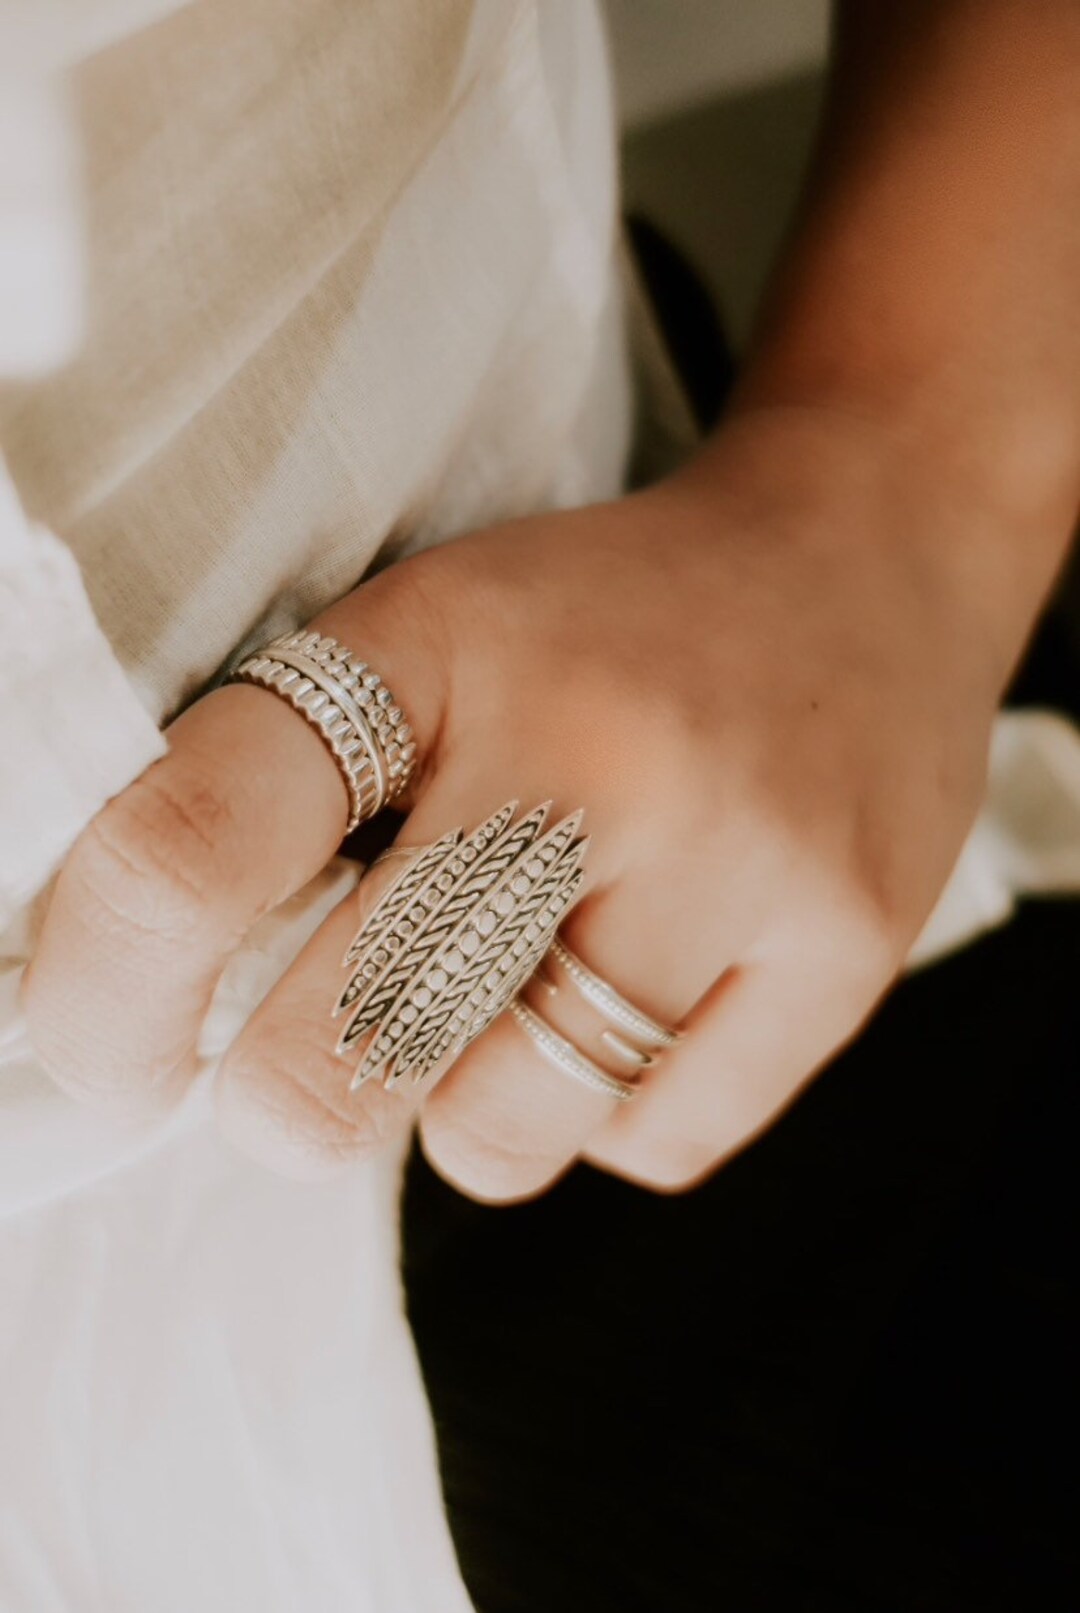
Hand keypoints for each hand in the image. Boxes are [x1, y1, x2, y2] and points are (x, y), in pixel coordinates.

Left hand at [22, 409, 1001, 1196]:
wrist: (866, 556)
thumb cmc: (611, 623)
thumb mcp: (433, 629)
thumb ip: (303, 789)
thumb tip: (162, 1006)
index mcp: (439, 644)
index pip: (200, 840)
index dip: (103, 988)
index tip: (100, 1052)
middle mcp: (589, 749)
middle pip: (345, 1046)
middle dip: (284, 1102)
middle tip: (298, 1074)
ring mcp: (734, 858)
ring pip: (505, 1131)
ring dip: (469, 1107)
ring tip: (520, 998)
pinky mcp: (843, 950)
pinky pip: (651, 1145)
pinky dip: (611, 1111)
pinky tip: (646, 995)